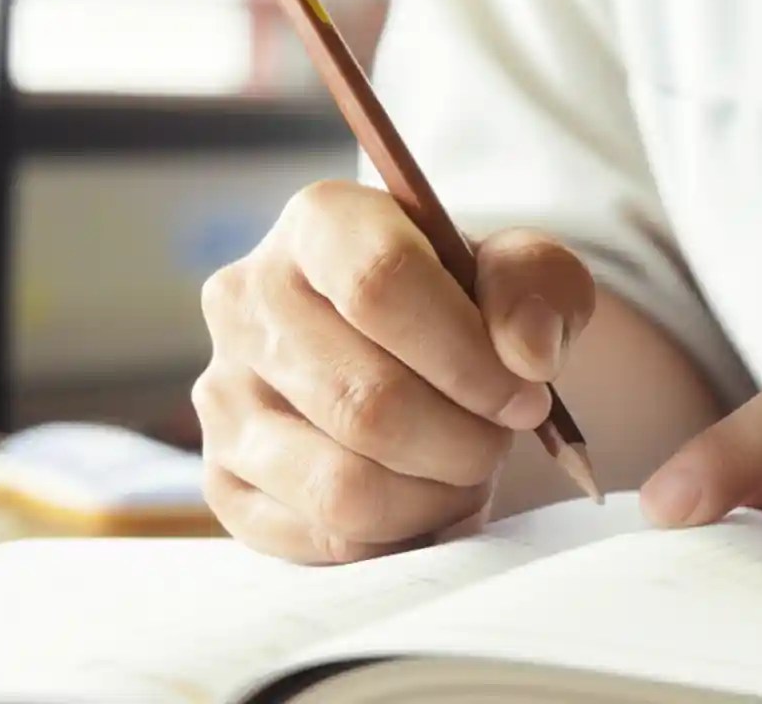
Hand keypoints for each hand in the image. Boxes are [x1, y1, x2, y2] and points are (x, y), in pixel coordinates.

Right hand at [194, 181, 594, 563]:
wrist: (421, 361)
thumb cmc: (473, 309)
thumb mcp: (528, 274)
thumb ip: (539, 287)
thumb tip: (527, 352)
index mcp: (321, 223)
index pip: (380, 283)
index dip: (468, 357)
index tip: (526, 396)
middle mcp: (249, 300)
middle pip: (368, 401)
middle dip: (464, 443)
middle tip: (499, 441)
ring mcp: (223, 395)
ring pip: (343, 486)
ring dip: (434, 497)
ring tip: (464, 472)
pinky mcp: (223, 480)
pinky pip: (322, 538)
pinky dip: (396, 538)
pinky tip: (421, 502)